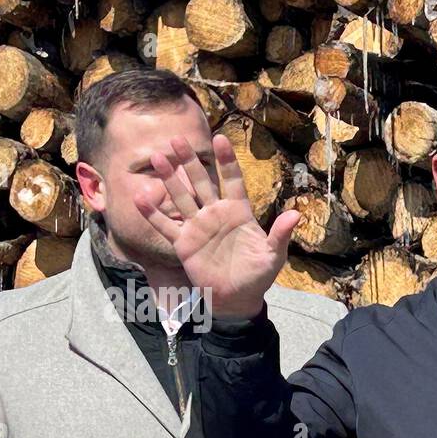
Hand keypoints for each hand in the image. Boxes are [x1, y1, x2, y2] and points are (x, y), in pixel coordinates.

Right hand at [133, 134, 302, 319]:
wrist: (237, 298)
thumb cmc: (258, 276)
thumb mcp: (273, 255)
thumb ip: (281, 234)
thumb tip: (296, 214)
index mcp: (238, 213)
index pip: (232, 180)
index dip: (226, 161)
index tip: (220, 138)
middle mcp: (215, 214)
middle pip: (201, 182)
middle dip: (190, 161)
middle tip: (178, 139)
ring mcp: (198, 227)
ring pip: (181, 197)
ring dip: (169, 178)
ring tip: (157, 157)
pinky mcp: (183, 243)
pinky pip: (165, 225)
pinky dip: (152, 212)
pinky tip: (140, 196)